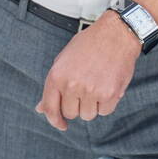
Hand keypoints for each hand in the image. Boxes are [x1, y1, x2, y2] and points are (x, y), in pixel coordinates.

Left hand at [35, 11, 140, 129]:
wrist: (116, 34)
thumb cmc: (90, 44)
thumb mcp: (64, 59)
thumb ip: (53, 85)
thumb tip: (40, 108)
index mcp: (57, 76)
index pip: (50, 108)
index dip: (55, 120)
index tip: (61, 124)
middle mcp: (72, 85)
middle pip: (71, 113)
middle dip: (77, 105)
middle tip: (86, 90)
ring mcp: (91, 91)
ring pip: (88, 115)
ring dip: (93, 105)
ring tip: (98, 85)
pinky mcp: (109, 94)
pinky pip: (105, 111)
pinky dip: (107, 103)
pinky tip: (108, 86)